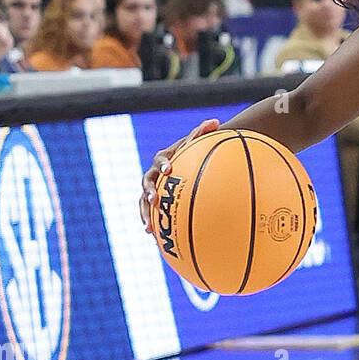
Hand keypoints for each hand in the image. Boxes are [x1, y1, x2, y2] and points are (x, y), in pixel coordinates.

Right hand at [139, 118, 219, 234]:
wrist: (186, 161)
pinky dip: (152, 224)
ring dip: (145, 213)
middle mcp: (155, 173)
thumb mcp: (199, 143)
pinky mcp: (155, 201)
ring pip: (143, 201)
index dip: (163, 164)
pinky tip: (155, 239)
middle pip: (147, 182)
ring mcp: (153, 188)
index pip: (161, 160)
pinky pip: (151, 213)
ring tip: (148, 227)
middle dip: (149, 191)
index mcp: (165, 159)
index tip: (169, 169)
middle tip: (155, 199)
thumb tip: (215, 120)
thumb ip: (205, 132)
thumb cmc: (195, 151)